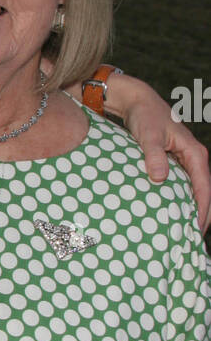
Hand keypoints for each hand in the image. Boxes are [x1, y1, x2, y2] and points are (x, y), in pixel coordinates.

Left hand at [107, 74, 210, 232]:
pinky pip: (182, 185)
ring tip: (184, 231)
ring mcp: (184, 160)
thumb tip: (160, 178)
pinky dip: (181, 199)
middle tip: (192, 239)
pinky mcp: (174, 162)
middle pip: (203, 191)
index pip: (204, 186)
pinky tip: (173, 213)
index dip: (202, 208)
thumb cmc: (144, 116)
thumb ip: (154, 155)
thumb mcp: (148, 135)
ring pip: (193, 189)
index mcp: (193, 152)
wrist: (137, 102)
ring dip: (191, 208)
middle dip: (201, 214)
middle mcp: (193, 157)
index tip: (197, 228)